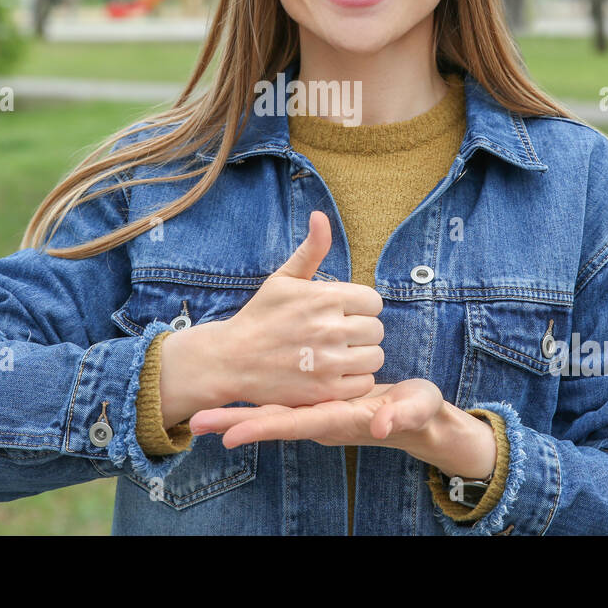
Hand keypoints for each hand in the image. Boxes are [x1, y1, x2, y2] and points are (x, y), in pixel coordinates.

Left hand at [189, 378, 443, 450]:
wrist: (419, 418)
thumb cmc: (419, 413)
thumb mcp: (416, 410)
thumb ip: (400, 416)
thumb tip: (381, 424)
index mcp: (339, 419)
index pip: (294, 424)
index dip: (262, 427)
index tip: (230, 436)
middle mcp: (320, 420)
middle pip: (272, 422)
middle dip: (235, 423)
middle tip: (196, 423)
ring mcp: (316, 412)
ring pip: (271, 413)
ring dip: (238, 414)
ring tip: (200, 417)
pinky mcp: (317, 403)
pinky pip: (281, 405)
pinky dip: (256, 403)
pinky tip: (234, 396)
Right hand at [203, 210, 385, 408]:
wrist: (230, 360)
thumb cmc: (260, 317)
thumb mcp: (283, 279)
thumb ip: (310, 249)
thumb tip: (321, 216)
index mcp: (323, 297)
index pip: (373, 301)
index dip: (360, 308)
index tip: (343, 314)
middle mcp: (329, 328)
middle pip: (377, 330)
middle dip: (361, 332)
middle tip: (338, 336)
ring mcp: (328, 362)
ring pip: (375, 357)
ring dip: (361, 357)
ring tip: (340, 355)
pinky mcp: (325, 391)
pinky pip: (364, 383)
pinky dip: (354, 380)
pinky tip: (335, 374)